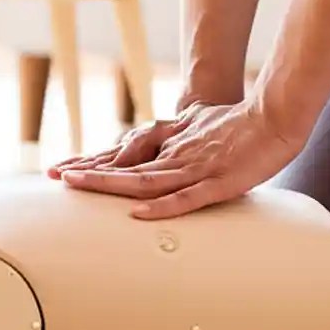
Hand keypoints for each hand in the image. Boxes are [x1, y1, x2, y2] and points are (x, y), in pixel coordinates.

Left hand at [56, 99, 300, 218]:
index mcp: (171, 144)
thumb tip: (155, 140)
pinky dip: (161, 206)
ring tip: (78, 185)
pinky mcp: (219, 182)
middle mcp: (176, 155)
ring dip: (110, 184)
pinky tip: (137, 212)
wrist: (273, 117)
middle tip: (57, 178)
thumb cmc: (238, 122)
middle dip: (90, 175)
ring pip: (146, 181)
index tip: (65, 171)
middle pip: (126, 169)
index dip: (95, 164)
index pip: (125, 157)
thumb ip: (174, 133)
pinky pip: (186, 198)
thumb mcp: (197, 121)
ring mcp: (196, 169)